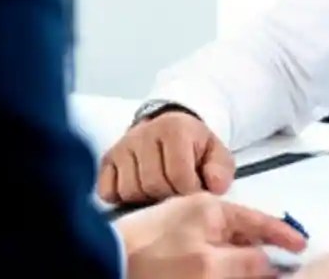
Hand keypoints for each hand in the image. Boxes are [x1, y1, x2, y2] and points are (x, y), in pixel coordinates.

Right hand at [98, 111, 234, 203]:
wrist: (171, 129)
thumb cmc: (195, 147)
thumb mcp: (216, 154)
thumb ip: (220, 170)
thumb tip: (214, 186)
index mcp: (174, 129)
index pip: (179, 175)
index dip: (189, 191)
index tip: (194, 190)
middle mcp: (144, 134)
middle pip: (152, 184)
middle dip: (167, 196)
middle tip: (176, 193)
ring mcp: (122, 146)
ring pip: (129, 190)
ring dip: (145, 199)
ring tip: (160, 192)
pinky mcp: (107, 159)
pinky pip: (108, 192)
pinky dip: (122, 198)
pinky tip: (139, 192)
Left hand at [116, 193, 307, 278]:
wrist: (101, 264)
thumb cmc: (148, 263)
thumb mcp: (207, 266)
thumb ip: (245, 262)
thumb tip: (269, 263)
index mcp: (211, 209)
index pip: (258, 220)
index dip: (282, 235)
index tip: (301, 247)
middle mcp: (197, 214)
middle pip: (242, 234)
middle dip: (261, 253)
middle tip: (276, 271)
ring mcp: (180, 229)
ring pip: (222, 247)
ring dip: (238, 263)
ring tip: (248, 272)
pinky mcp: (166, 247)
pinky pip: (204, 255)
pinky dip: (217, 264)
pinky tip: (217, 273)